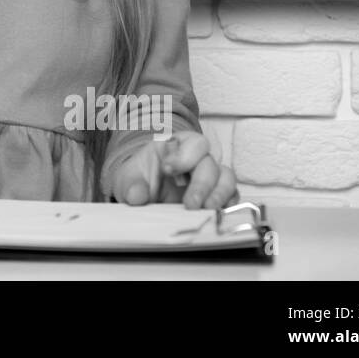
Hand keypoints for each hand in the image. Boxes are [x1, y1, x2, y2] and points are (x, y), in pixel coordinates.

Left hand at [110, 131, 239, 209]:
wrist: (143, 197)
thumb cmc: (138, 181)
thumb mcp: (127, 180)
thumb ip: (130, 185)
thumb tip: (136, 196)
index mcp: (177, 147)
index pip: (194, 142)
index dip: (185, 155)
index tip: (167, 170)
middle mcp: (197, 160)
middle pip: (209, 163)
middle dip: (201, 184)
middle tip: (190, 204)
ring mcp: (209, 178)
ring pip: (226, 178)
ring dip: (219, 194)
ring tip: (207, 210)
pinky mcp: (215, 196)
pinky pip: (231, 196)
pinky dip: (228, 205)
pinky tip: (218, 215)